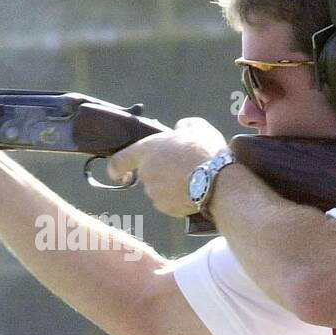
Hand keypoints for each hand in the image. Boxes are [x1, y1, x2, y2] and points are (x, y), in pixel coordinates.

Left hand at [106, 117, 228, 217]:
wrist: (219, 183)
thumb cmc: (206, 152)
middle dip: (160, 172)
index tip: (121, 173)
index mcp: (147, 151)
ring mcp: (154, 193)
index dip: (116, 168)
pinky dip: (178, 198)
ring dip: (170, 185)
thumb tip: (180, 130)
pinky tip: (194, 191)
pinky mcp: (166, 208)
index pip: (117, 162)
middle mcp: (146, 173)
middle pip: (145, 175)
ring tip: (192, 178)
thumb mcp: (197, 127)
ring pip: (158, 189)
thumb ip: (182, 126)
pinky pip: (168, 202)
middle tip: (181, 166)